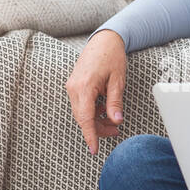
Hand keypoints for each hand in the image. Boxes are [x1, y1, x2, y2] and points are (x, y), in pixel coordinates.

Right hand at [66, 30, 127, 153]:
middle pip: (83, 118)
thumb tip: (116, 120)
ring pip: (82, 112)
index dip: (90, 135)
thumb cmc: (112, 57)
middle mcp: (74, 88)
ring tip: (113, 121)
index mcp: (84, 86)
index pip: (85, 118)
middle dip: (98, 128)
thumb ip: (115, 102)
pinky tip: (104, 109)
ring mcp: (72, 86)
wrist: (104, 40)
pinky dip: (92, 111)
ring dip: (96, 120)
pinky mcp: (74, 85)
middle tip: (116, 131)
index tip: (94, 149)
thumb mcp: (118, 81)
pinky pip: (81, 105)